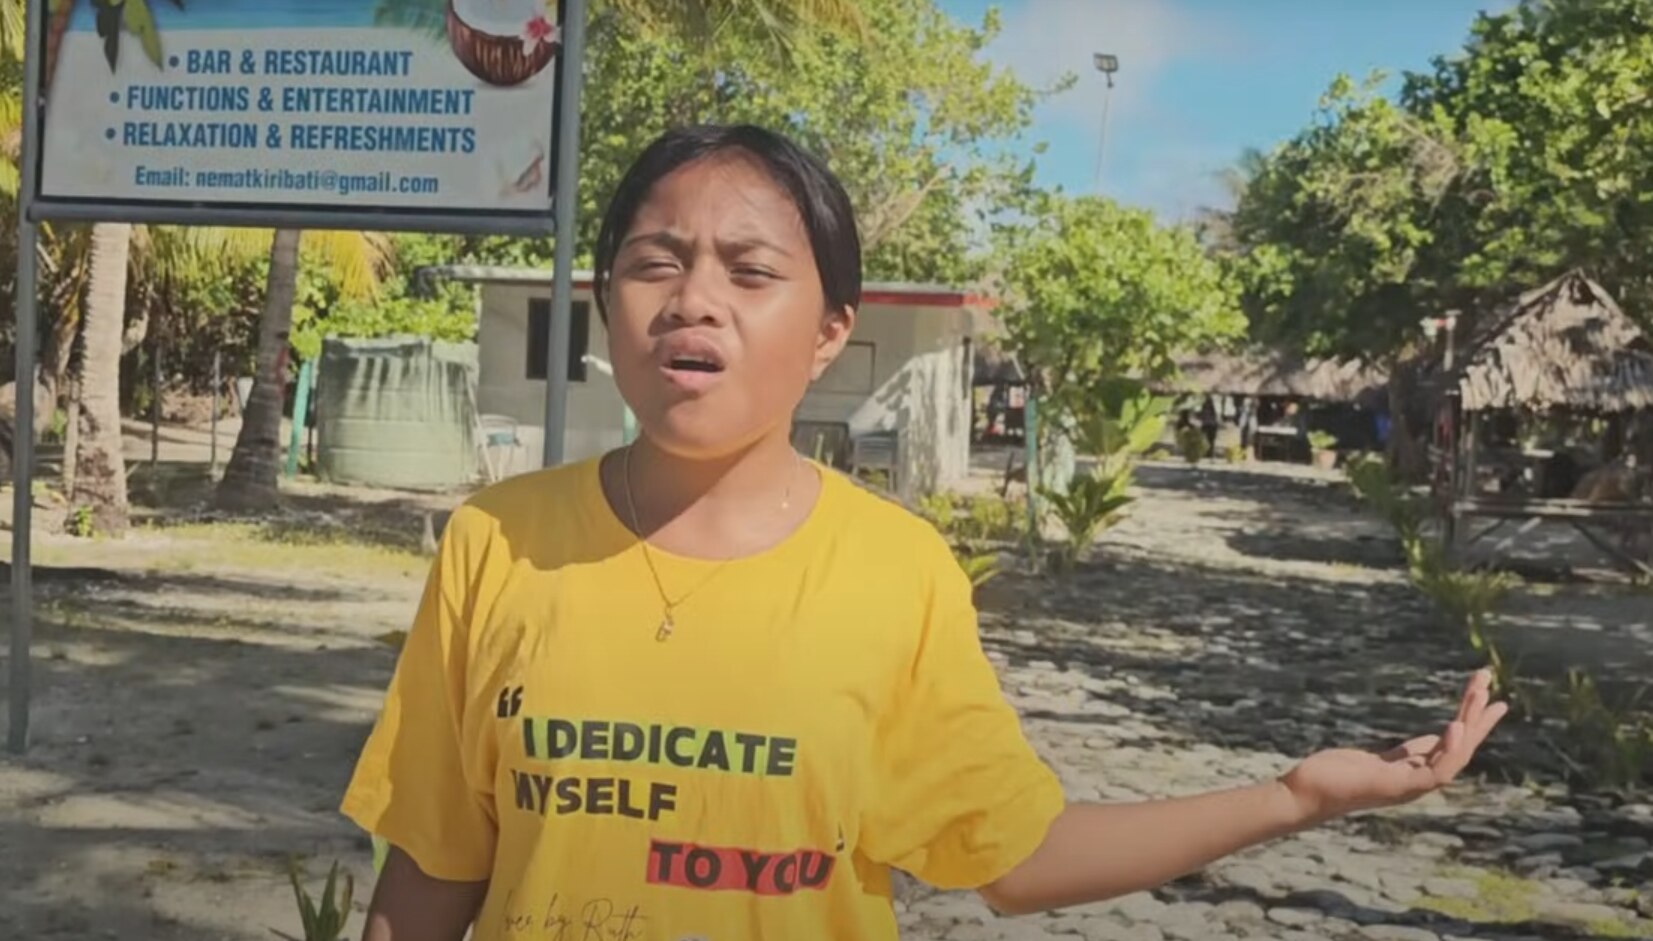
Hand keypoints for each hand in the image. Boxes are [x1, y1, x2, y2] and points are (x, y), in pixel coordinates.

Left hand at [1279, 670, 1508, 826]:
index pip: (1455, 743)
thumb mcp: (1377, 759)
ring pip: (1455, 756)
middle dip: (1477, 714)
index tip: (1487, 692)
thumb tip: (1430, 740)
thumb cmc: (1334, 776)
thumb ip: (1406, 754)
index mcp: (1416, 771)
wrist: (1305, 795)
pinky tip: (1456, 726)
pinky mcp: (1397, 789)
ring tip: (1479, 694)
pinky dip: (1449, 749)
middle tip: (1487, 678)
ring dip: (1469, 724)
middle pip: (1461, 746)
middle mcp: (1420, 781)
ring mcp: (1411, 787)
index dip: (1474, 719)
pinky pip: (1435, 772)